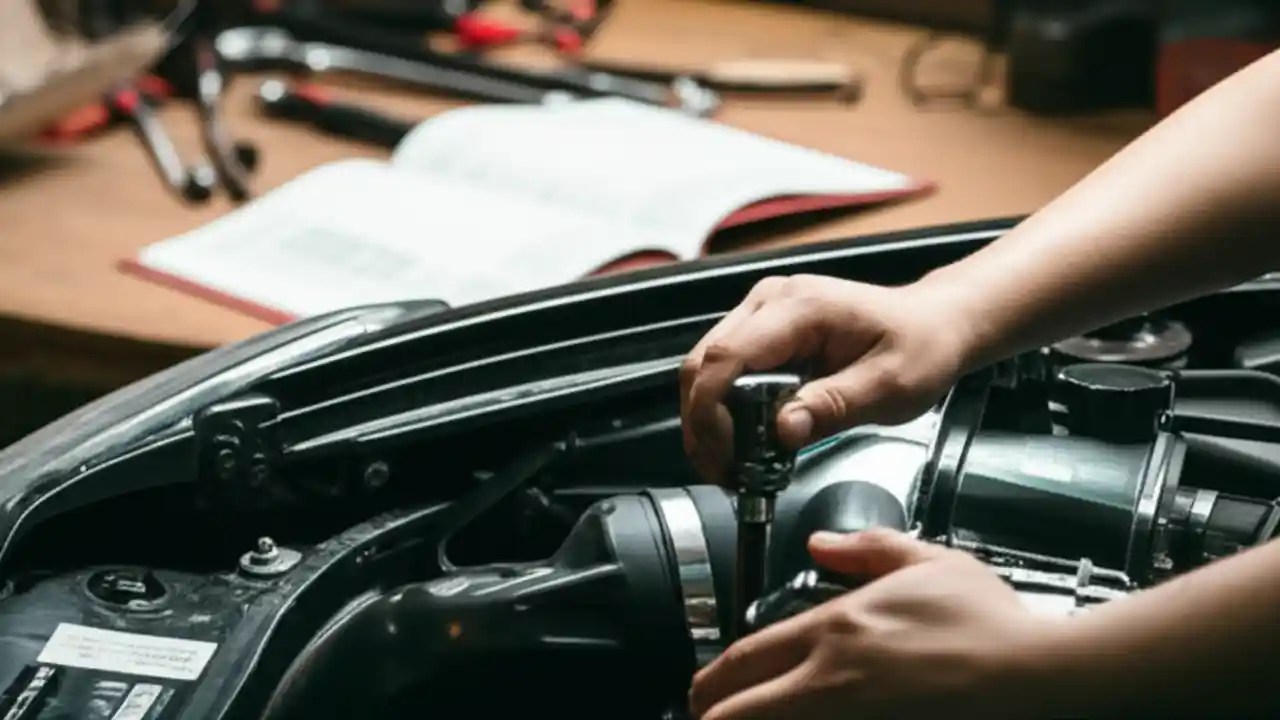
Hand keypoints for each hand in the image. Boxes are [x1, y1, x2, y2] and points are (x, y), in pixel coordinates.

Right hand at [679, 274, 978, 482]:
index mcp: (800, 307)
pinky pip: (723, 370)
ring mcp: (762, 313)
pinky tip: (741, 441)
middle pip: (703, 363)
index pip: (727, 357)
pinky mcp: (762, 330)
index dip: (712, 412)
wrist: (934, 323)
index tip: (728, 457)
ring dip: (708, 420)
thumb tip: (783, 430)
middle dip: (703, 424)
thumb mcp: (890, 386)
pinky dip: (721, 410)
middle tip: (725, 472)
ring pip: (705, 368)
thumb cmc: (920, 347)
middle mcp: (770, 302)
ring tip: (732, 464)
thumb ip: (835, 406)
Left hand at [688, 529, 1055, 719]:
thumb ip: (866, 550)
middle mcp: (829, 683)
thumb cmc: (994, 627)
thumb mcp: (929, 564)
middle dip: (713, 716)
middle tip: (712, 716)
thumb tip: (823, 543)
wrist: (1044, 678)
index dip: (710, 682)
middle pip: (734, 712)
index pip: (740, 660)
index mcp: (834, 631)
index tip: (705, 690)